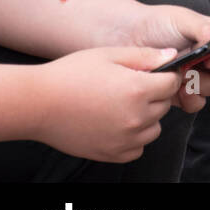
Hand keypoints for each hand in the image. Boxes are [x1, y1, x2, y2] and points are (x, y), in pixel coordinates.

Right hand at [29, 47, 181, 162]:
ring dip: (147, 117)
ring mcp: (124, 139)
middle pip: (164, 105)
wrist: (37, 104)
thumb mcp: (109, 55)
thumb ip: (145, 56)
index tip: (155, 74)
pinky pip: (138, 148)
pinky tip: (117, 124)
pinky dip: (134, 138)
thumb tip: (172, 56)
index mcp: (138, 90)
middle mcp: (135, 117)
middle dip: (155, 95)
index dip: (166, 76)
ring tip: (123, 106)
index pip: (172, 83)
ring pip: (154, 128)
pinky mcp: (111, 154)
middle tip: (132, 87)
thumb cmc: (70, 75)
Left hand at [110, 7, 209, 113]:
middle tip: (208, 60)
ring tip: (184, 75)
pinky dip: (190, 99)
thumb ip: (204, 29)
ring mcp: (196, 76)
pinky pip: (196, 103)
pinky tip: (178, 92)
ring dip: (201, 83)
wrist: (126, 40)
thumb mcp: (183, 18)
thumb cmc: (157, 24)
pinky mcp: (179, 93)